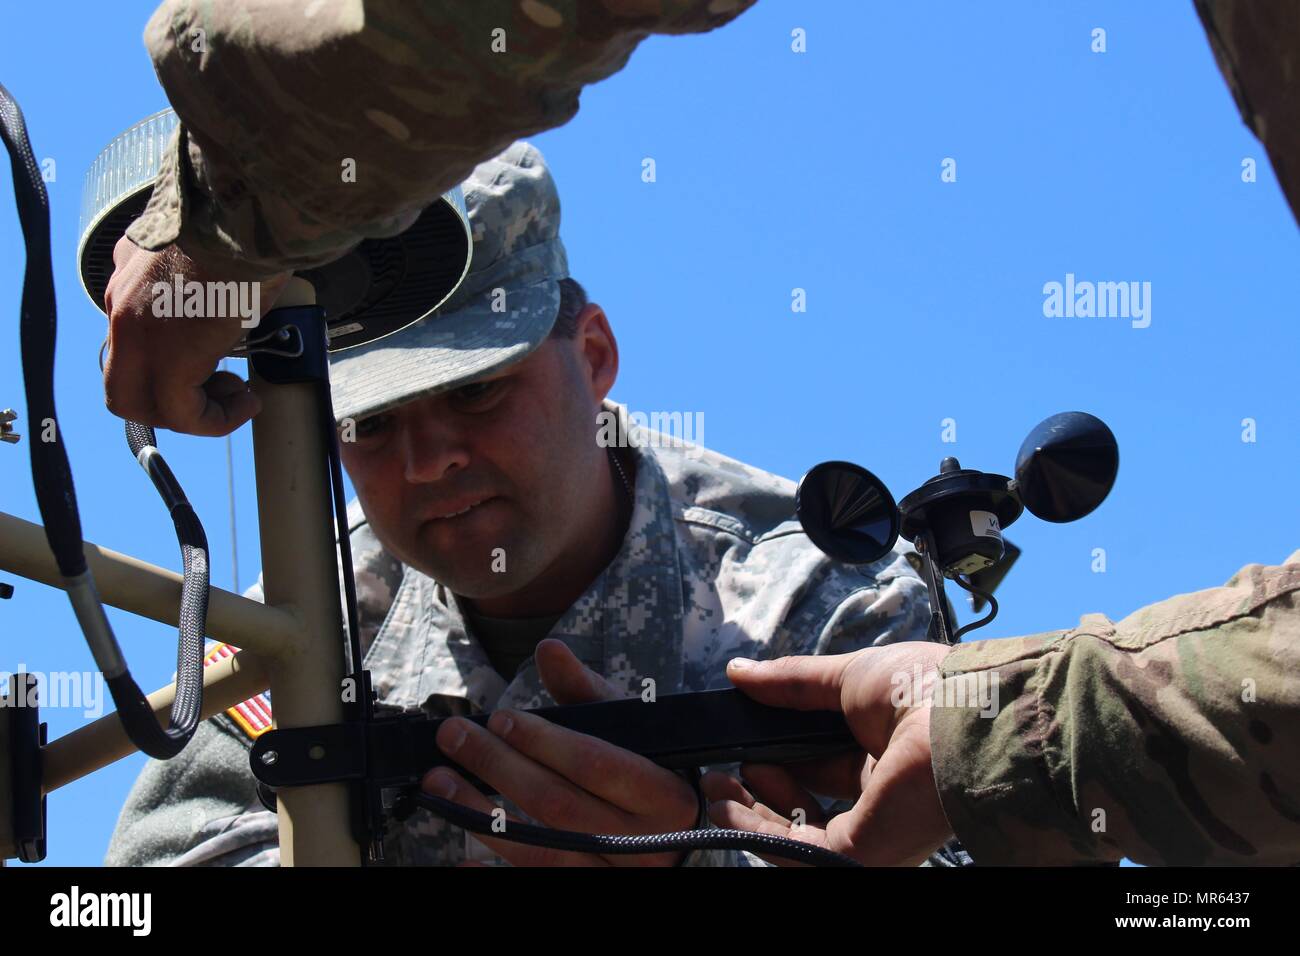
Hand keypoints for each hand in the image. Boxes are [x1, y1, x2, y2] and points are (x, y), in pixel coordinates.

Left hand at [102, 235, 290, 435]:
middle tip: (219, 387)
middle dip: (169, 399)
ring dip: (191, 414)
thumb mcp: (212, 242)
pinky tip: (248, 403)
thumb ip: (208, 267)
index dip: (170, 361)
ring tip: (237, 398)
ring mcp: (137, 335)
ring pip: (139, 403)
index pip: (131, 336)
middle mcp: (121, 304)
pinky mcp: (167, 361)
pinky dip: (214, 421)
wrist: (246, 216)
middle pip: (122, 380)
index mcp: (129, 271)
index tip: (216, 359)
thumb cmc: (244, 222)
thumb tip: (243, 287)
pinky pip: (181, 414)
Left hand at [421, 638, 699, 865]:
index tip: (501, 720)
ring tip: (440, 782)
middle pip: (559, 804)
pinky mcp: (589, 891)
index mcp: (665, 794)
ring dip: (481, 814)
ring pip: (540, 850)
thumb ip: (587, 690)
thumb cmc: (649, 769)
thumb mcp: (632, 728)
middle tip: (455, 737)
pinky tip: (461, 857)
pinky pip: (536, 884)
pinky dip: (495, 870)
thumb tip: (549, 650)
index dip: (544, 742)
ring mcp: (615, 874)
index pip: (595, 765)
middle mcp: (645, 844)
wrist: (673, 835)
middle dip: (499, 766)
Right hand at [702, 641, 954, 865]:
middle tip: (723, 772)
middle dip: (759, 789)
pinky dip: (756, 830)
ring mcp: (870, 830)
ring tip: (716, 788)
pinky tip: (727, 804)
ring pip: (796, 833)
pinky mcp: (859, 851)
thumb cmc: (922, 688)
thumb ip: (791, 682)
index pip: (823, 768)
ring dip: (750, 813)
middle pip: (806, 804)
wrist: (958, 717)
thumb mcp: (845, 677)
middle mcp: (879, 800)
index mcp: (885, 756)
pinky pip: (797, 848)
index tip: (748, 743)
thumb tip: (739, 671)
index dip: (782, 758)